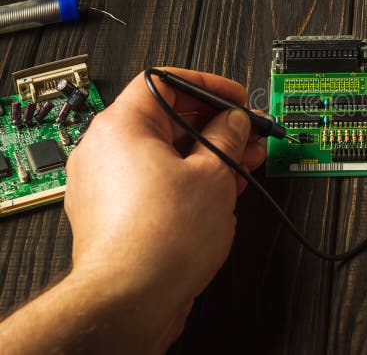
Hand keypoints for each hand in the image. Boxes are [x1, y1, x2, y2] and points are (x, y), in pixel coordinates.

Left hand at [64, 68, 265, 348]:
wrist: (132, 298)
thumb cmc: (160, 239)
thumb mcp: (213, 174)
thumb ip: (227, 137)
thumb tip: (234, 123)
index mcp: (120, 126)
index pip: (165, 82)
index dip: (208, 86)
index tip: (235, 98)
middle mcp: (104, 150)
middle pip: (167, 120)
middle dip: (216, 126)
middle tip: (248, 133)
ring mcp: (106, 184)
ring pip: (165, 154)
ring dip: (208, 155)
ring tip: (246, 162)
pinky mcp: (115, 214)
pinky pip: (156, 182)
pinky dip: (188, 180)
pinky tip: (221, 189)